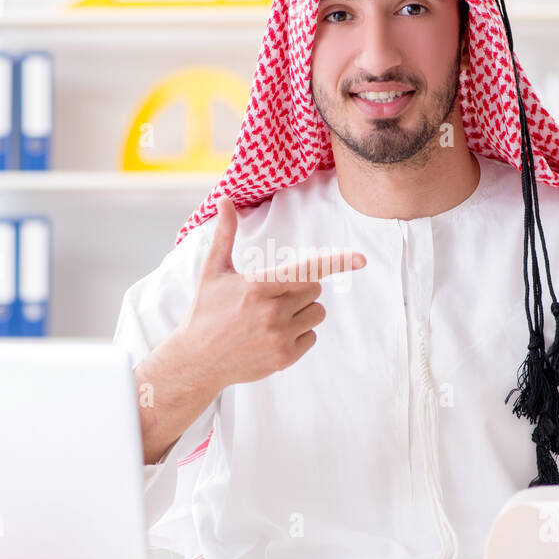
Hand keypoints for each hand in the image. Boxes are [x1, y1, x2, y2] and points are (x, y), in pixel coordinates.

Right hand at [176, 196, 366, 387]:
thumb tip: (225, 198)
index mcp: (257, 286)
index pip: (305, 270)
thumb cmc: (206, 311)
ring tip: (272, 318)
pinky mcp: (284, 357)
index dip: (335, 262)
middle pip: (314, 289)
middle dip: (300, 290)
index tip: (360, 258)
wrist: (197, 360)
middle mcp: (271, 312)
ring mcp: (279, 337)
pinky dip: (299, 335)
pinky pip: (312, 336)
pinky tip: (272, 337)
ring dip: (302, 312)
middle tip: (272, 298)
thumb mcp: (213, 271)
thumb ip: (225, 233)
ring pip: (317, 312)